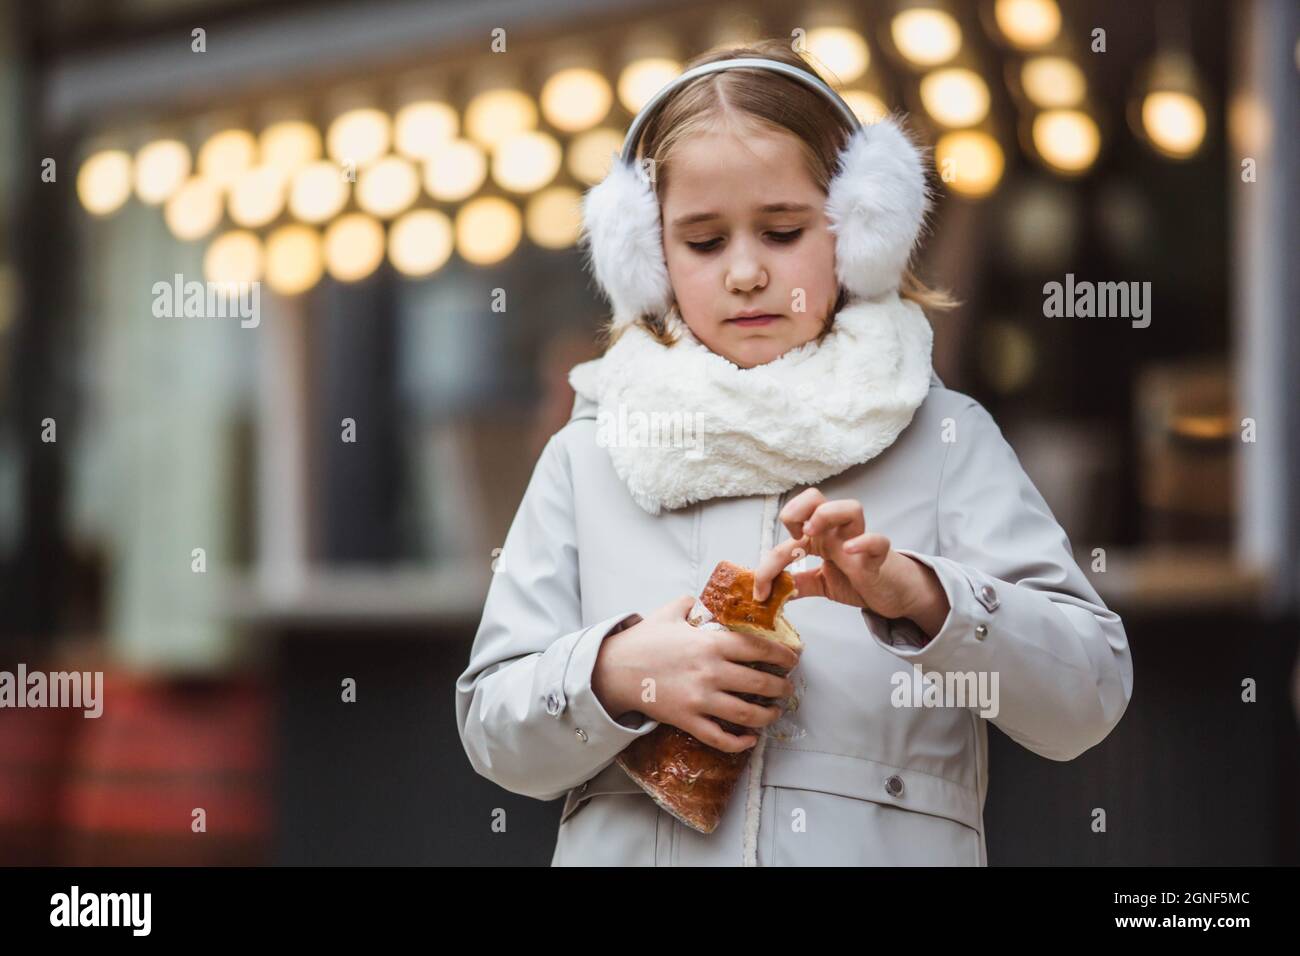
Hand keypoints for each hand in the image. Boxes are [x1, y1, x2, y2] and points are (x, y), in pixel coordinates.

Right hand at [592, 595, 799, 751]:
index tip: (793, 659)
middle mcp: (711, 672)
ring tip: (775, 712)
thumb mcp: (668, 613)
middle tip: (787, 687)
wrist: (614, 670)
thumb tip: (698, 599)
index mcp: (710, 643)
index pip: (758, 648)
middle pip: (760, 683)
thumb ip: (688, 603)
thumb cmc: (642, 641)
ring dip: (768, 715)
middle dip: (781, 687)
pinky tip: (750, 740)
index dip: (781, 654)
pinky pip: (720, 738)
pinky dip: (739, 743)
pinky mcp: (688, 721)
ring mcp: (700, 699)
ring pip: (746, 714)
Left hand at [752, 488, 949, 636]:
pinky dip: (863, 542)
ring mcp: (859, 541)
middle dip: (798, 508)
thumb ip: (799, 583)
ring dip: (826, 515)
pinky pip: (877, 540)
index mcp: (821, 538)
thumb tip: (771, 591)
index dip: (768, 564)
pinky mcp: (880, 557)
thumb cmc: (860, 580)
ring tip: (811, 534)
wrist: (894, 595)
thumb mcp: (822, 583)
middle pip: (816, 498)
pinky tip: (848, 552)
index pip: (788, 537)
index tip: (760, 591)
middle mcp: (838, 533)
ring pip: (850, 508)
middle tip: (793, 534)